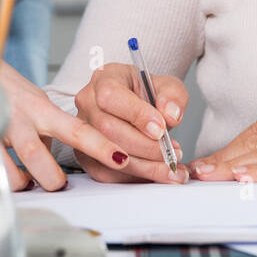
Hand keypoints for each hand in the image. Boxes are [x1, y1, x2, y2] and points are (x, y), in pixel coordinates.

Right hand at [0, 35, 131, 191]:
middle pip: (40, 159)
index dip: (101, 146)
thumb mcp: (33, 101)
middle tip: (57, 183)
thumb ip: (49, 127)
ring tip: (26, 180)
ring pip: (12, 173)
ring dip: (23, 183)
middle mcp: (18, 118)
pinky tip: (2, 172)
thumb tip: (60, 156)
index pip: (77, 129)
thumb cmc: (0, 86)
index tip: (123, 159)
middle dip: (52, 180)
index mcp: (40, 108)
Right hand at [74, 63, 189, 183]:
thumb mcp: (167, 86)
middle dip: (146, 146)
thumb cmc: (148, 95)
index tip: (161, 129)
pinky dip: (136, 178)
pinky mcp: (87, 156)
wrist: (137, 109)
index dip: (136, 114)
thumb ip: (173, 96)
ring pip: (107, 156)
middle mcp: (87, 103)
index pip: (110, 95)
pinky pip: (107, 174)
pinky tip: (157, 174)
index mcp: (104, 78)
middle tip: (172, 152)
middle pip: (108, 129)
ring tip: (170, 165)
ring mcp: (83, 131)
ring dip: (145, 166)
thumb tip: (170, 114)